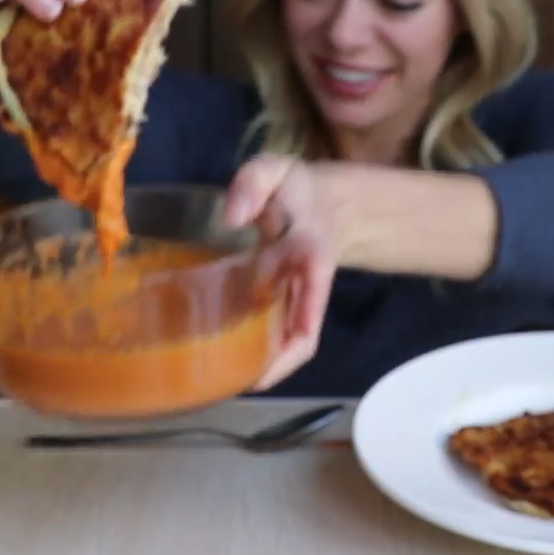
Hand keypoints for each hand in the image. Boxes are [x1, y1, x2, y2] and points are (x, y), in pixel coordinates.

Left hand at [224, 155, 339, 391]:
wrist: (324, 205)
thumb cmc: (292, 190)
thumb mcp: (273, 170)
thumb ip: (253, 184)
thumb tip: (230, 217)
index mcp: (309, 246)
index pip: (314, 278)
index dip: (307, 307)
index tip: (295, 334)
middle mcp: (309, 281)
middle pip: (305, 330)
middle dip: (281, 358)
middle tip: (244, 380)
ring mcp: (301, 300)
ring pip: (296, 344)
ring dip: (272, 367)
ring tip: (229, 384)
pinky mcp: (289, 308)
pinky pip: (284, 341)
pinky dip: (265, 360)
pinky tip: (232, 371)